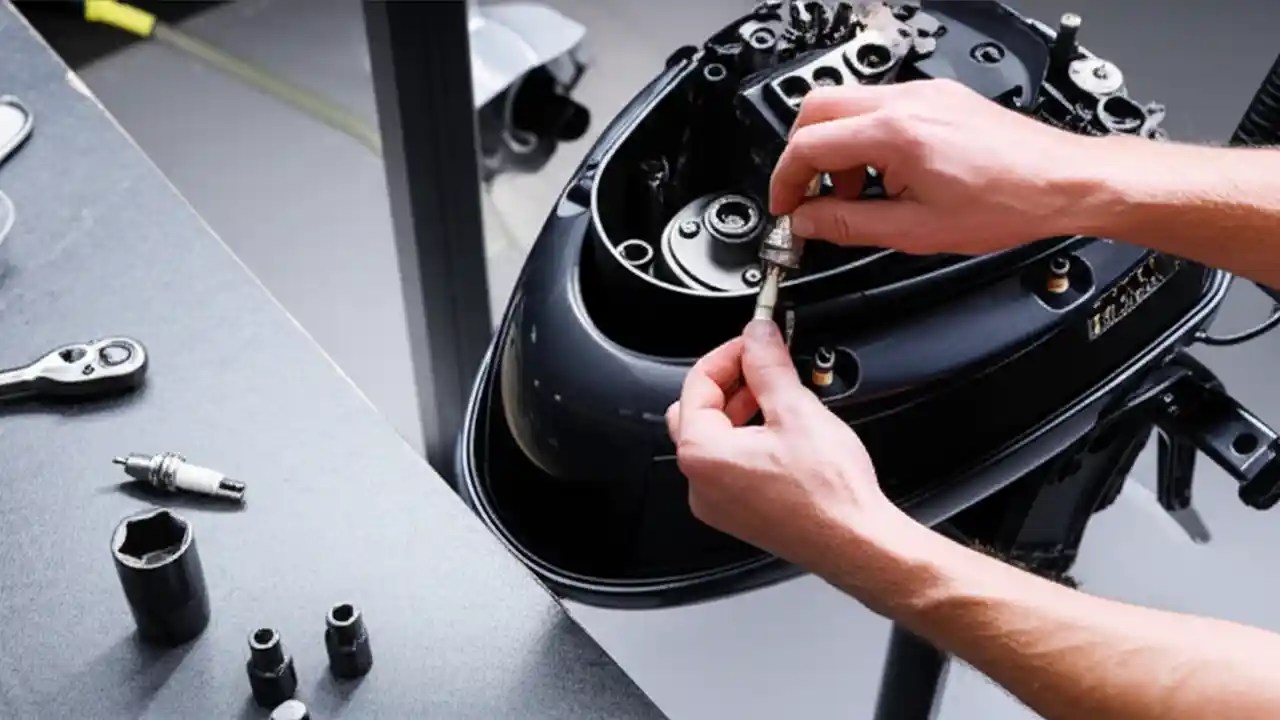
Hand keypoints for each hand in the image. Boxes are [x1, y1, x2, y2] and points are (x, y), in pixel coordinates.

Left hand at [665, 320, 905, 573]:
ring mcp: (717, 501)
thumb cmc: (829, 494)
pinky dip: (748, 439)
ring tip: (779, 394)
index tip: (755, 341)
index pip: (698, 383)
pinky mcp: (739, 512)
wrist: (856, 542)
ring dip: (741, 408)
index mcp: (702, 454)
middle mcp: (700, 482)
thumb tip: (757, 336)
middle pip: (698, 410)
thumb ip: (768, 365)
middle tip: (765, 364)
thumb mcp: (797, 411)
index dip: (729, 354)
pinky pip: (729, 464)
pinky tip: (781, 429)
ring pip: (715, 438)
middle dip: (731, 381)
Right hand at [771, 79, 1116, 254]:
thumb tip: (808, 222)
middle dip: (800, 155)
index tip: (785, 208)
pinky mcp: (938, 98)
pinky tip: (885, 177)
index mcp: (895, 132)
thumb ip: (849, 224)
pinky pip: (880, 108)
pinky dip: (865, 140)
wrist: (1062, 183)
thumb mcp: (915, 231)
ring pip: (847, 105)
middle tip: (805, 196)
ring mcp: (924, 93)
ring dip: (835, 149)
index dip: (784, 181)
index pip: (808, 145)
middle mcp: (906, 100)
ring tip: (854, 194)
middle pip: (816, 108)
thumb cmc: (1007, 203)